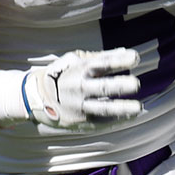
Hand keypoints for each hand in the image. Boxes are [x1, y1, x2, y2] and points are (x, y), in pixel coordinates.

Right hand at [24, 48, 143, 129]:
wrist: (36, 97)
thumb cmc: (62, 74)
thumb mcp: (75, 60)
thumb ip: (101, 57)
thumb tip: (126, 51)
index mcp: (79, 69)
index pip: (102, 63)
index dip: (119, 60)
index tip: (136, 57)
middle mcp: (79, 88)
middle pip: (102, 88)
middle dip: (119, 86)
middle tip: (136, 84)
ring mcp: (80, 106)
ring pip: (103, 109)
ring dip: (122, 109)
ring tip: (139, 108)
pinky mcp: (80, 121)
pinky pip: (101, 122)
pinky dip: (116, 120)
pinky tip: (130, 117)